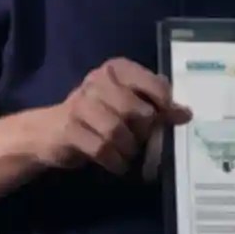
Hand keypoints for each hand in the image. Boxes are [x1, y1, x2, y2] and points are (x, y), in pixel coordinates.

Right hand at [35, 57, 191, 174]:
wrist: (49, 131)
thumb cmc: (98, 116)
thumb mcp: (127, 104)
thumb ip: (155, 105)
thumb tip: (185, 113)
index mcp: (117, 69)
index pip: (153, 83)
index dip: (165, 103)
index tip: (169, 117)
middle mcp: (98, 81)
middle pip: (135, 110)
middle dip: (143, 131)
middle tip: (141, 139)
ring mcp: (81, 104)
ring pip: (117, 131)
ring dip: (128, 148)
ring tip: (128, 152)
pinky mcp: (69, 129)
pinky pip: (102, 149)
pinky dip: (115, 161)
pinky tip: (117, 163)